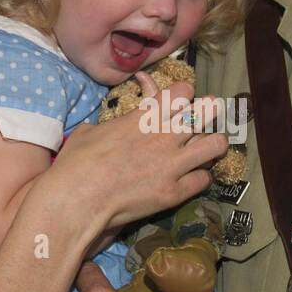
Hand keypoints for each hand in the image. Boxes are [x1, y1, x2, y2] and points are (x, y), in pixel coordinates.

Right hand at [46, 72, 227, 234]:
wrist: (78, 200)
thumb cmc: (76, 164)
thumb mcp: (89, 132)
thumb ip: (108, 127)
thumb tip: (104, 129)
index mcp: (144, 117)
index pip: (183, 91)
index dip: (185, 95)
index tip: (180, 102)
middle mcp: (164, 136)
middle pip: (207, 112)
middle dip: (209, 112)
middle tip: (206, 118)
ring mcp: (172, 164)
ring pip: (215, 144)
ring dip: (213, 145)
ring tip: (206, 149)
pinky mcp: (174, 192)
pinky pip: (204, 179)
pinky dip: (200, 177)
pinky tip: (192, 178)